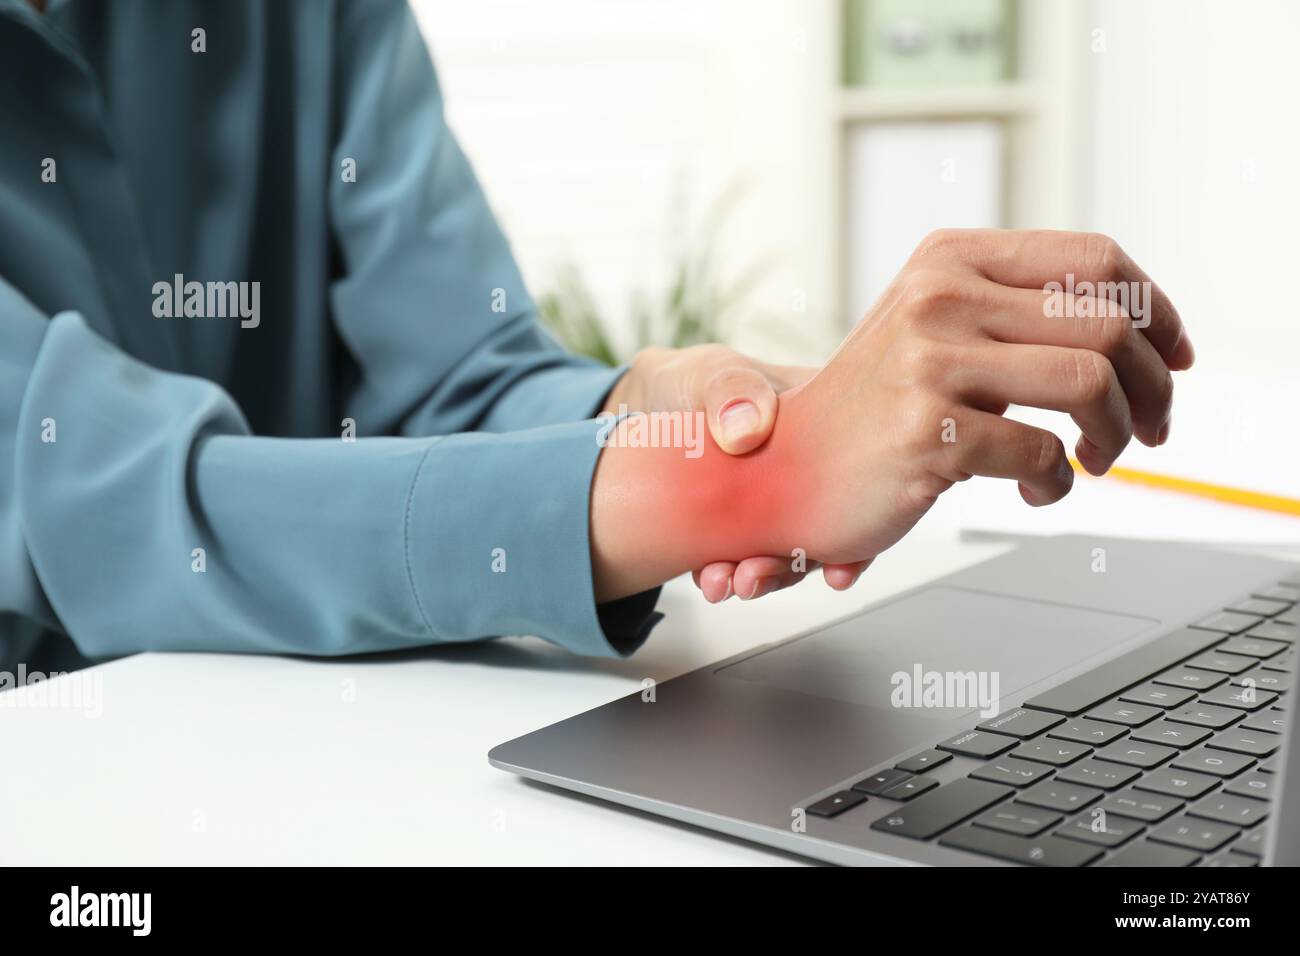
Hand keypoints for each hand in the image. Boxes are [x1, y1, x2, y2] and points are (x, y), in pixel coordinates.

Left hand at [604, 345, 866, 600]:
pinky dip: (727, 575)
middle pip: (824, 530)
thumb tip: (747, 431)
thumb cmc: (693, 381)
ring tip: (722, 584)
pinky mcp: (743, 526)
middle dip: (793, 566)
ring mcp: (778, 504)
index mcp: (825, 426)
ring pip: (784, 549)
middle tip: (753, 577)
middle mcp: (809, 471)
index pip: (860, 481)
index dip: (860, 535)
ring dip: (758, 577)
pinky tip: (709, 581)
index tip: (837, 570)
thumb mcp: (712, 373)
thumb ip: (733, 390)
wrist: (646, 407)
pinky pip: (744, 557)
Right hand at [768, 228, 1192, 565]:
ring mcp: (930, 360)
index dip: (1157, 310)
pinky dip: (1055, 484)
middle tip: (1151, 427)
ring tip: (1096, 460)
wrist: (785, 464)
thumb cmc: (875, 404)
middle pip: (1109, 322)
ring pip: (1090, 381)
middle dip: (1153, 386)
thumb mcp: (938, 326)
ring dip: (1115, 434)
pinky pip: (1041, 455)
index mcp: (951, 258)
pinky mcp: (928, 431)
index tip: (1176, 357)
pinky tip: (1037, 491)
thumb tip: (1143, 324)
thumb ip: (1018, 308)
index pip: (1096, 260)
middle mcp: (939, 295)